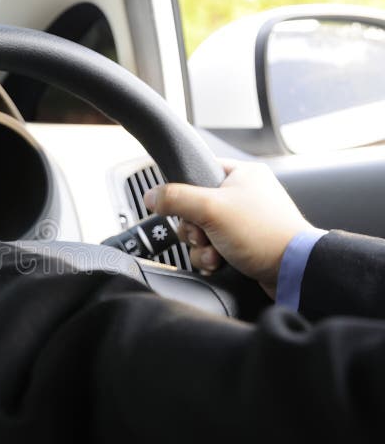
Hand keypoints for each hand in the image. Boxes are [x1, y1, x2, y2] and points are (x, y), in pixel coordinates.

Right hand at [144, 160, 316, 297]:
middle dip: (193, 229)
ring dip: (200, 247)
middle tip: (204, 234)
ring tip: (215, 253)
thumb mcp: (211, 208)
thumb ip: (175, 198)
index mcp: (241, 175)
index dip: (184, 192)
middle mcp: (243, 195)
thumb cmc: (263, 234)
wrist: (293, 271)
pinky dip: (210, 258)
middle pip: (194, 208)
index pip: (198, 172)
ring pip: (200, 232)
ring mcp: (243, 222)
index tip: (181, 207)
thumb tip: (150, 196)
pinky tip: (219, 263)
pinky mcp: (243, 244)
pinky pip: (212, 248)